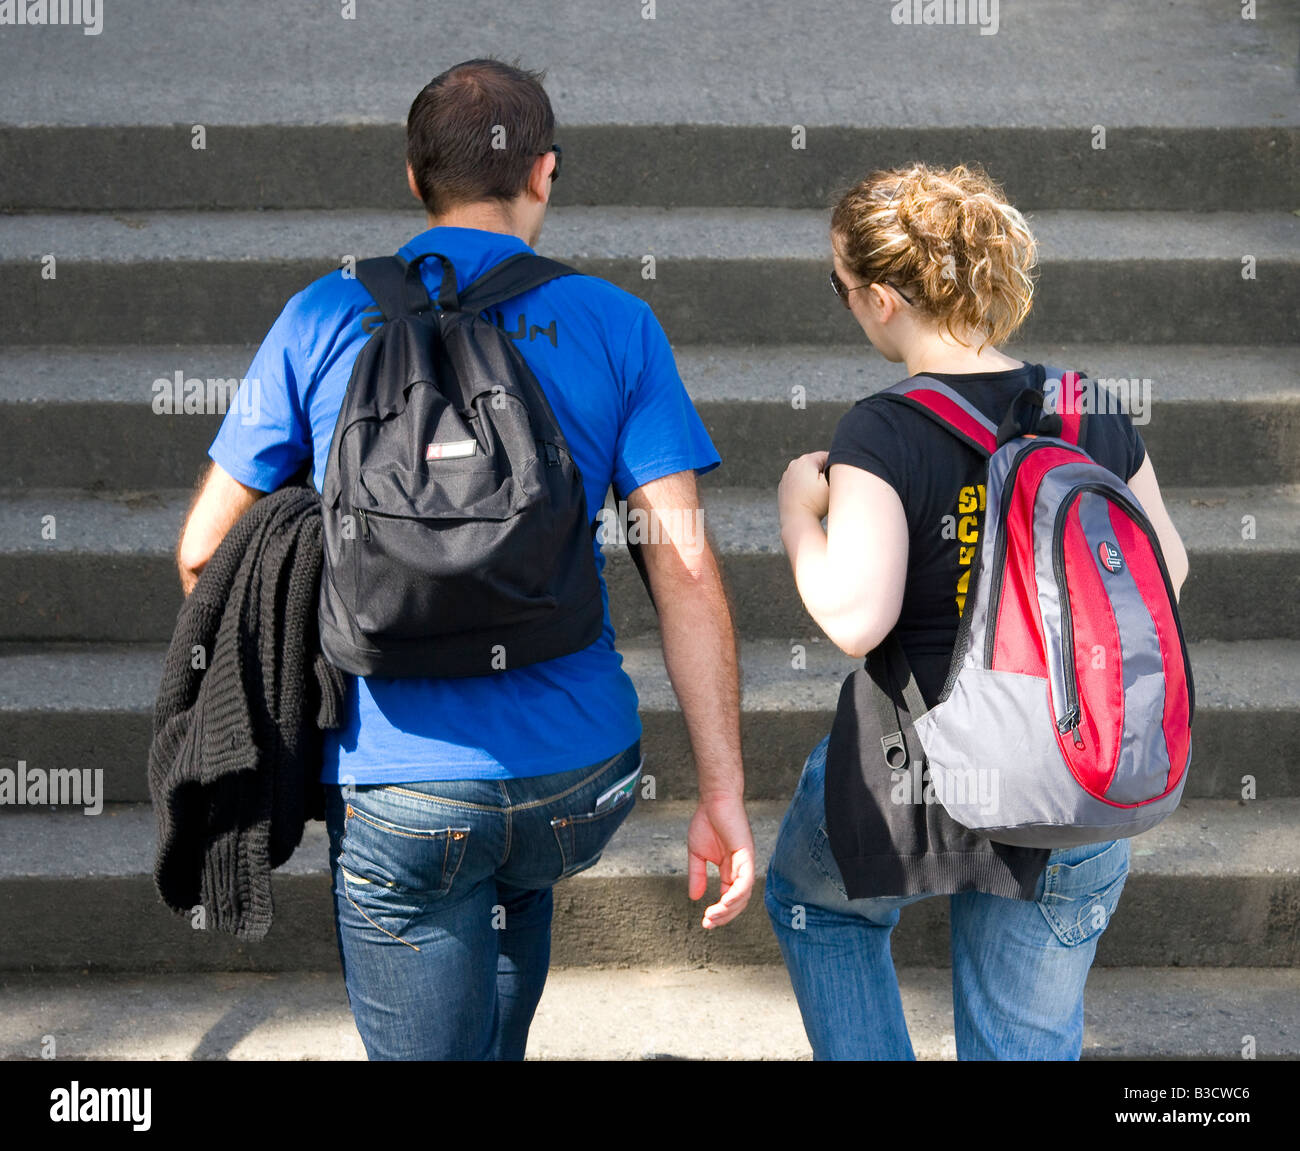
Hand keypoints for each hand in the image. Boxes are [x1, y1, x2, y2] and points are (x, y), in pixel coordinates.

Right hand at [687, 794, 754, 927]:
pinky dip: (737, 893)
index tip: (705, 923)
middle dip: (724, 916)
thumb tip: (695, 897)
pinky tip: (724, 902)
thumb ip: (697, 876)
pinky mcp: (746, 854)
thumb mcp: (697, 854)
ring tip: (713, 915)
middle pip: (738, 901)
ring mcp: (745, 862)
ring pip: (743, 894)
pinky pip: (745, 879)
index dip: (719, 913)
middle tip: (708, 923)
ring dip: (729, 909)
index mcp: (730, 869)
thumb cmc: (707, 821)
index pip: (729, 898)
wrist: (713, 800)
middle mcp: (740, 868)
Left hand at [778, 451, 830, 524]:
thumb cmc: (816, 503)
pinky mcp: (783, 487)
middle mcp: (794, 464)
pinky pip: (798, 483)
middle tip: (828, 488)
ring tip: (817, 494)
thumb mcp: (831, 483)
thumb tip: (839, 461)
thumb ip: (837, 468)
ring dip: (813, 480)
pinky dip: (804, 488)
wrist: (797, 521)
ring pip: (806, 474)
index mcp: (806, 460)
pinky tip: (808, 498)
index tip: (837, 480)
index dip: (834, 467)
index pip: (827, 456)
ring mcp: (786, 476)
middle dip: (823, 473)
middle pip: (815, 464)